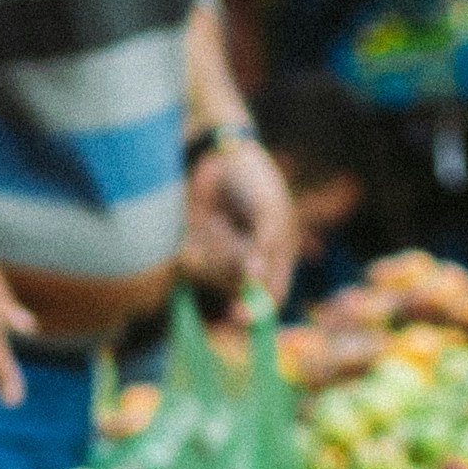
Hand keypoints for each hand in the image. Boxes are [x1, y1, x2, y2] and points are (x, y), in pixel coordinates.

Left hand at [184, 131, 298, 304]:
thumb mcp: (267, 207)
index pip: (272, 295)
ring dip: (207, 261)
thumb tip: (255, 279)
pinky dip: (190, 252)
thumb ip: (264, 243)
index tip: (237, 316)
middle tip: (211, 271)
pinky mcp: (198, 247)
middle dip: (225, 279)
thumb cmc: (251, 176)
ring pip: (214, 278)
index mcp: (278, 253)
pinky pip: (193, 263)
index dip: (257, 311)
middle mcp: (251, 260)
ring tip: (204, 232)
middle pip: (239, 292)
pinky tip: (191, 234)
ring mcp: (223, 255)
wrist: (215, 152)